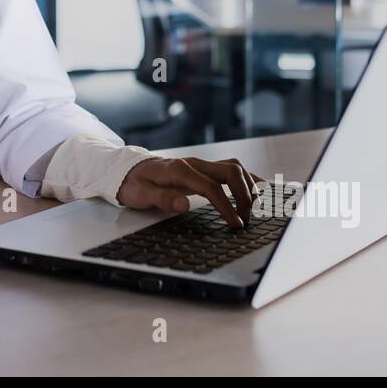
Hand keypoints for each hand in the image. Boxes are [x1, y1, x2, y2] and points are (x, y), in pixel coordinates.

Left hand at [116, 156, 265, 228]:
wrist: (127, 171)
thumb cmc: (134, 184)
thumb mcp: (141, 196)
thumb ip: (162, 199)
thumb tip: (184, 204)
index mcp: (179, 170)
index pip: (212, 187)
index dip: (227, 206)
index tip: (236, 223)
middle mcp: (193, 163)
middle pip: (230, 172)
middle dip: (244, 195)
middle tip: (245, 220)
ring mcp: (199, 164)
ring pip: (233, 168)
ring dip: (248, 186)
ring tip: (254, 209)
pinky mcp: (203, 169)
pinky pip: (230, 169)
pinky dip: (246, 178)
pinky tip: (259, 187)